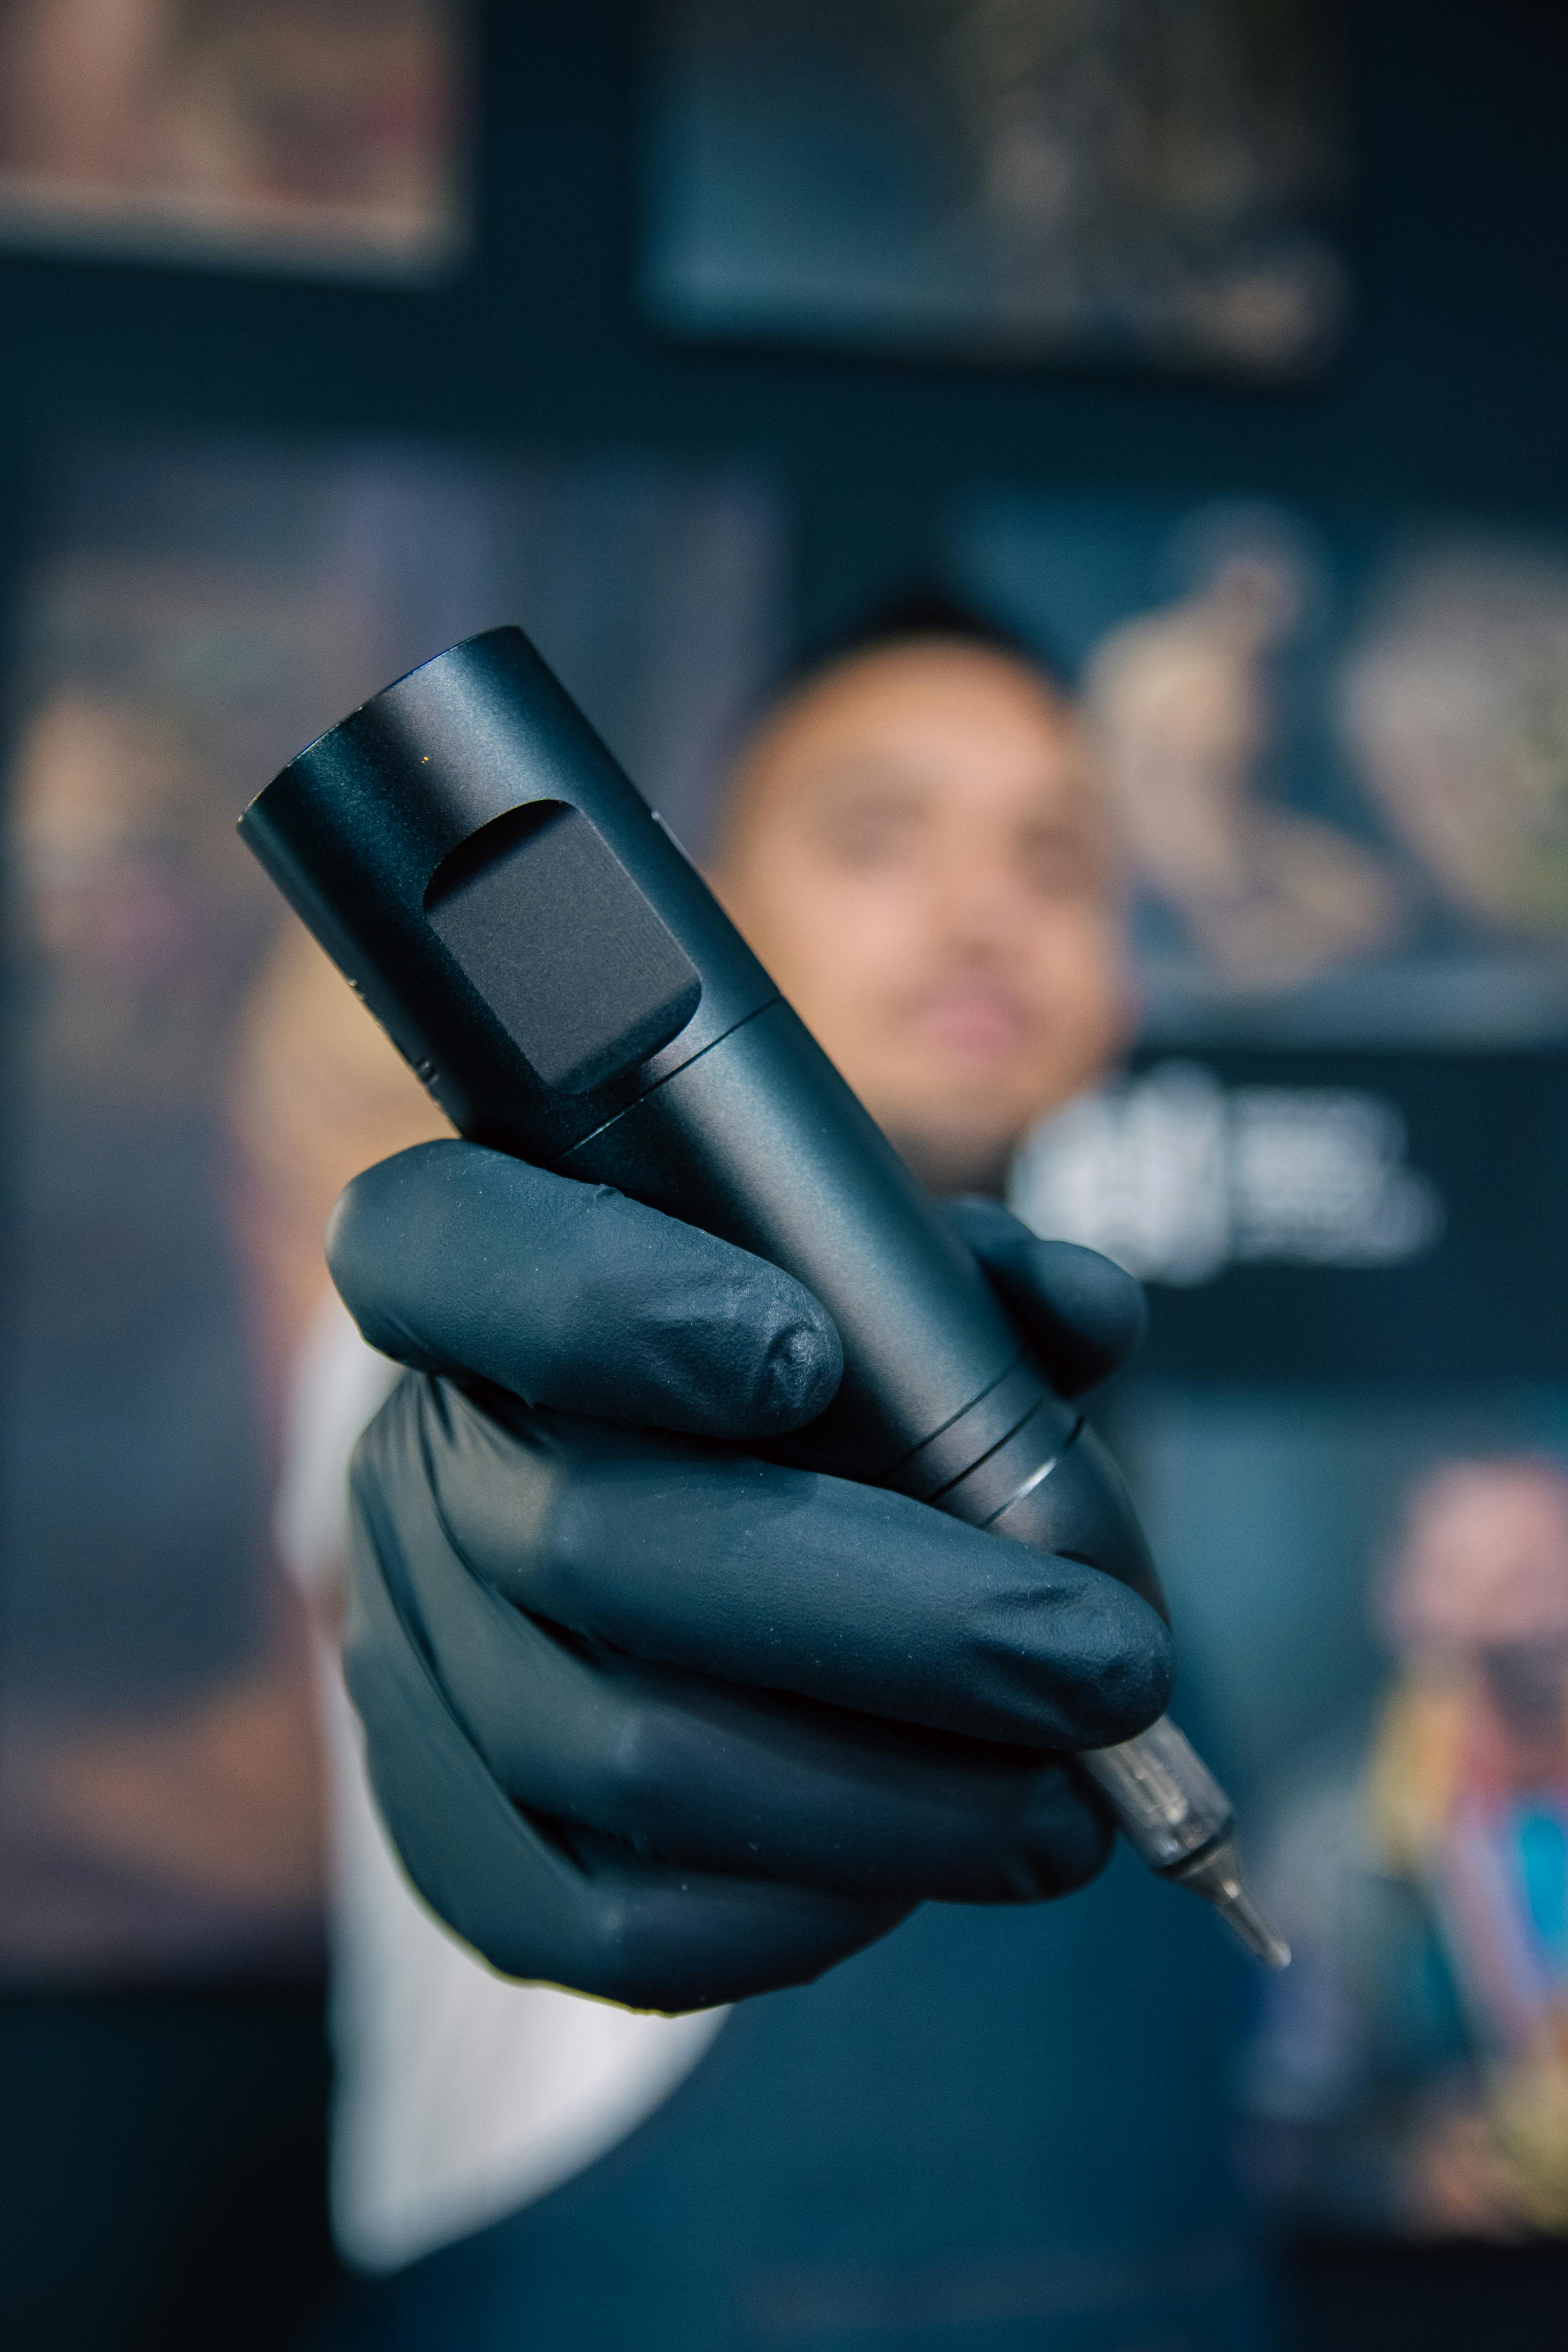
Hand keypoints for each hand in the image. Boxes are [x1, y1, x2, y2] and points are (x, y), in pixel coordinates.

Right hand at [328, 1142, 1169, 2012]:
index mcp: (471, 1275)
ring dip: (875, 1799)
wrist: (690, 1537)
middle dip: (890, 1618)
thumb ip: (966, 1286)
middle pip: (587, 1539)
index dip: (600, 1300)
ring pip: (608, 1750)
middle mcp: (413, 1463)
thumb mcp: (879, 1294)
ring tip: (1062, 1811)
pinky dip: (773, 1915)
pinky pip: (584, 1919)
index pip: (453, 1248)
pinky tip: (913, 1883)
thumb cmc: (804, 1386)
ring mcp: (408, 1657)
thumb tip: (1083, 1314)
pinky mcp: (443, 1832)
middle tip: (1110, 1666)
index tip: (808, 1357)